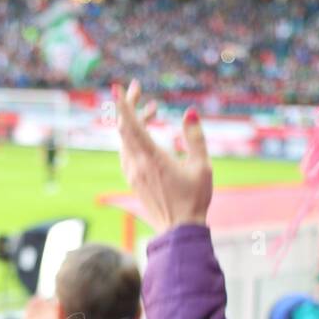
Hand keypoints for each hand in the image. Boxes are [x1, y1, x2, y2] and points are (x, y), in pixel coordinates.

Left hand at [113, 79, 211, 231]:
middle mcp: (137, 165)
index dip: (123, 103)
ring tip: (154, 111)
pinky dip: (134, 138)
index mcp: (151, 158)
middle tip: (138, 88)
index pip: (131, 125)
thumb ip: (195, 137)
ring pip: (125, 140)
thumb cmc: (194, 199)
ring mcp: (132, 174)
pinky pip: (128, 152)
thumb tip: (189, 112)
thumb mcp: (202, 166)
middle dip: (129, 105)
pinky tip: (149, 136)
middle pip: (124, 128)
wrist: (179, 231)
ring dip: (135, 122)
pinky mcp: (133, 180)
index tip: (116, 87)